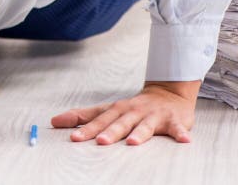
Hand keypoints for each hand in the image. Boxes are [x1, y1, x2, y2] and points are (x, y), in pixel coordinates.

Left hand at [51, 80, 199, 145]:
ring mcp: (153, 116)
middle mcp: (132, 112)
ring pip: (145, 126)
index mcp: (116, 110)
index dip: (85, 127)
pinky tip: (184, 141)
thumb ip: (82, 116)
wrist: (167, 93)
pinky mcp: (173, 121)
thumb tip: (54, 121)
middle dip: (109, 132)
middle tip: (99, 141)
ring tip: (132, 142)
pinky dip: (180, 134)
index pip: (98, 119)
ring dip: (139, 133)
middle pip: (119, 123)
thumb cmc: (132, 107)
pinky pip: (177, 129)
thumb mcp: (107, 109)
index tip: (73, 137)